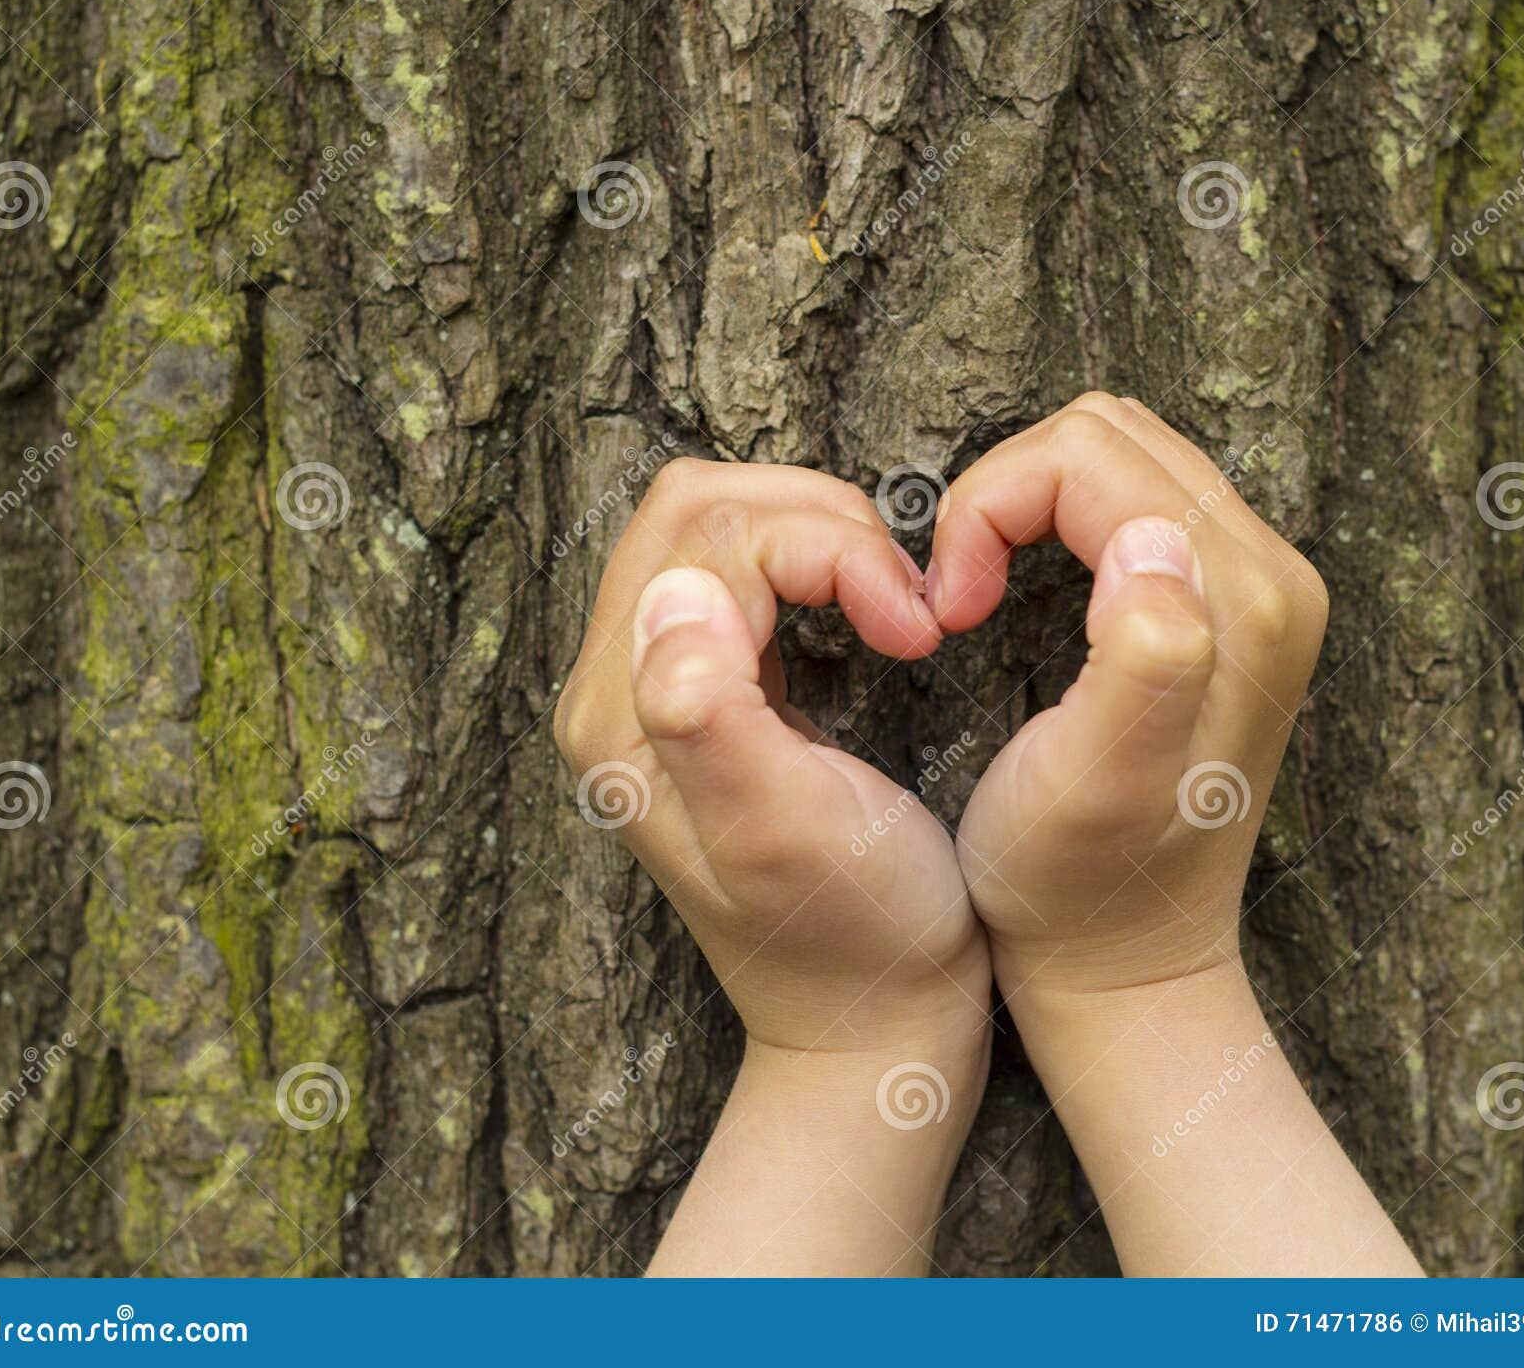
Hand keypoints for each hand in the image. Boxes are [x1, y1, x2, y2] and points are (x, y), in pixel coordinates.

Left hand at [555, 457, 991, 1065]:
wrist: (869, 1015)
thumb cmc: (856, 934)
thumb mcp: (783, 829)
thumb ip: (707, 711)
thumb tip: (675, 591)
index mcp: (619, 714)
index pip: (702, 532)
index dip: (823, 545)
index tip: (908, 622)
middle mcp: (614, 690)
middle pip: (697, 508)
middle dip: (819, 524)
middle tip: (903, 601)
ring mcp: (654, 687)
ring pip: (721, 526)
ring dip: (820, 538)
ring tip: (892, 607)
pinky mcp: (705, 691)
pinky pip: (742, 571)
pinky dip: (813, 565)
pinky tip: (860, 615)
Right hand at [926, 393, 1328, 1004]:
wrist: (1125, 958)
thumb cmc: (1078, 886)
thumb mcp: (1097, 786)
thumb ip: (1145, 656)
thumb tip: (1149, 535)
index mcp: (1239, 604)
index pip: (1090, 456)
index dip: (990, 506)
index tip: (949, 604)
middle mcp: (1270, 578)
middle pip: (1107, 437)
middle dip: (1005, 493)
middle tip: (958, 597)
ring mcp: (1256, 588)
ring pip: (1116, 456)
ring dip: (1025, 502)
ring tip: (979, 591)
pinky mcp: (1227, 605)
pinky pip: (1130, 499)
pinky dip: (1055, 518)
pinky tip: (1023, 588)